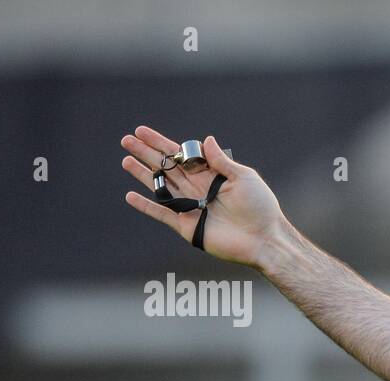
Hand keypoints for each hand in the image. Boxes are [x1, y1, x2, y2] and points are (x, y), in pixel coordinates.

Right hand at [121, 125, 286, 269]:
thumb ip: (221, 161)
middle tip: (126, 140)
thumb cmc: (260, 207)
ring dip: (143, 175)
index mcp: (211, 176)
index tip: (142, 132)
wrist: (264, 239)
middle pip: (167, 168)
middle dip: (146, 154)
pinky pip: (163, 214)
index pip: (181, 156)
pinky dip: (146, 206)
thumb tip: (205, 139)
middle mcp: (198, 190)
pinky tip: (130, 196)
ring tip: (125, 160)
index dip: (161, 144)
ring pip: (162, 188)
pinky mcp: (188, 227)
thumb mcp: (244, 178)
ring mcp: (192, 208)